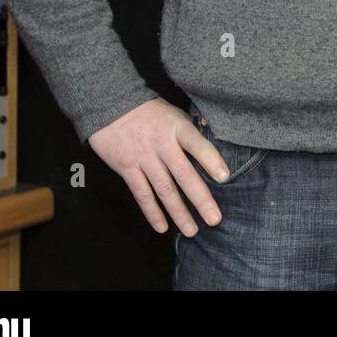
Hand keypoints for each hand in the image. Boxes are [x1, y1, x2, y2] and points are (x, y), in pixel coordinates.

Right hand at [87, 97, 229, 236]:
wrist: (111, 106)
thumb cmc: (150, 111)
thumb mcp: (174, 112)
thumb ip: (191, 130)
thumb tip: (214, 141)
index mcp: (177, 127)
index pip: (197, 144)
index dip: (211, 160)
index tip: (225, 177)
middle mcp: (162, 145)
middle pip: (184, 174)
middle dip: (200, 199)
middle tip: (214, 218)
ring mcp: (144, 159)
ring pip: (164, 190)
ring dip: (179, 212)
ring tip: (192, 230)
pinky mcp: (127, 169)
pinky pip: (142, 194)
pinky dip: (152, 212)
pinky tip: (162, 227)